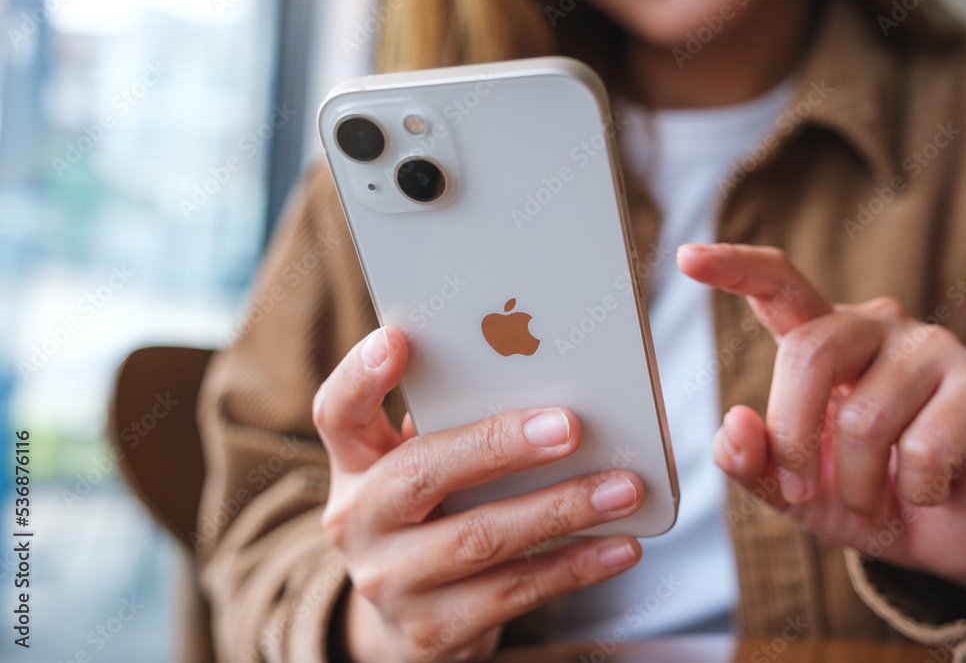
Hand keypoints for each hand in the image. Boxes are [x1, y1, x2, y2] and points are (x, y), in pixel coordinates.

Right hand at [313, 327, 643, 662]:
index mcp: (355, 465)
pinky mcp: (431, 632)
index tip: (395, 339)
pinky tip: (618, 546)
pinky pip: (514, 593)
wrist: (410, 622)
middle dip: (498, 445)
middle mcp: (357, 522)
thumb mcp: (420, 471)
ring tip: (622, 488)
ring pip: (480, 538)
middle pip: (420, 472)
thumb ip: (455, 430)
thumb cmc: (431, 518)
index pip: (337, 412)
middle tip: (569, 426)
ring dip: (561, 509)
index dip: (360, 376)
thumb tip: (546, 397)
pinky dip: (574, 566)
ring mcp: (390, 582)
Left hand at [678, 243, 965, 591]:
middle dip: (791, 438)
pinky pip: (925, 447)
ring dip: (858, 485)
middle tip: (801, 491)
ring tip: (876, 499)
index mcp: (824, 341)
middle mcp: (878, 328)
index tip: (688, 257)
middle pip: (808, 354)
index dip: (736, 268)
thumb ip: (752, 463)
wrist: (959, 530)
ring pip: (862, 416)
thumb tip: (734, 425)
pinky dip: (917, 491)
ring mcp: (935, 350)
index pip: (779, 285)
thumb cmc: (872, 495)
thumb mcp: (796, 492)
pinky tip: (933, 489)